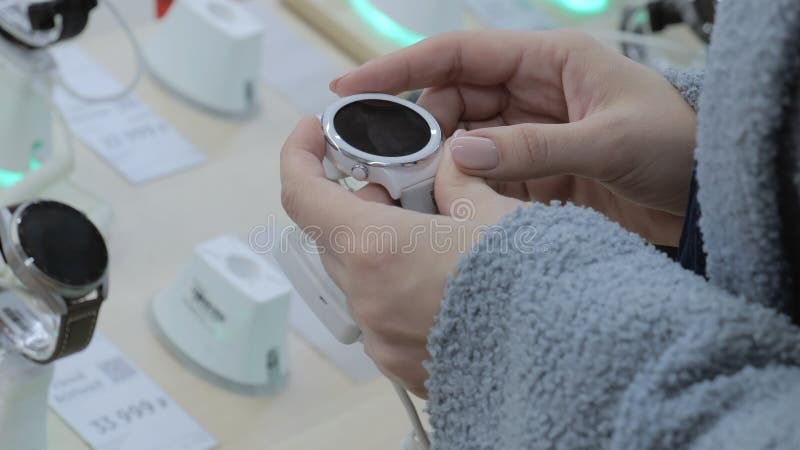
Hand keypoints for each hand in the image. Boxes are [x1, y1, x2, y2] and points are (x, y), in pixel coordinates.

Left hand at [280, 118, 520, 396]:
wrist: (572, 356)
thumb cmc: (536, 283)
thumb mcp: (497, 211)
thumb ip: (458, 181)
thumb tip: (449, 165)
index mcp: (378, 250)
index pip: (302, 192)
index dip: (300, 152)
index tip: (314, 133)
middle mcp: (368, 299)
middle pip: (333, 233)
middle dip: (360, 201)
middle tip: (408, 185)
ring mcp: (382, 337)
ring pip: (359, 275)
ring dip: (383, 246)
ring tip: (440, 235)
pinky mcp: (401, 363)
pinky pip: (382, 312)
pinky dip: (400, 286)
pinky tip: (447, 279)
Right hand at [331, 31, 696, 245]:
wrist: (708, 193)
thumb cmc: (677, 145)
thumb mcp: (609, 141)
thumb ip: (534, 148)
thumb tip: (461, 155)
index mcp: (549, 60)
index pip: (458, 53)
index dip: (400, 67)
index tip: (352, 88)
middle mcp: (531, 91)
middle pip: (451, 100)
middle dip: (418, 128)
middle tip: (391, 163)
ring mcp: (529, 133)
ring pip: (462, 141)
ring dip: (439, 164)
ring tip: (421, 190)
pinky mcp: (533, 171)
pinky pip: (483, 174)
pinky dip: (464, 189)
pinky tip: (452, 206)